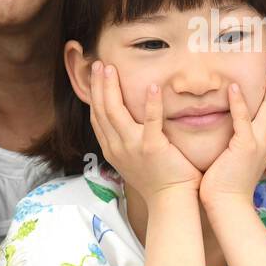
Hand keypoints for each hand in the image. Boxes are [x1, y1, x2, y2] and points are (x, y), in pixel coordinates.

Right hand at [89, 60, 201, 199]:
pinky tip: (153, 86)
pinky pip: (150, 121)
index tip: (96, 74)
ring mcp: (132, 147)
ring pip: (115, 112)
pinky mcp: (152, 148)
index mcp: (112, 149)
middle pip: (101, 110)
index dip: (95, 94)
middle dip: (99, 85)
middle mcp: (117, 147)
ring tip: (113, 68)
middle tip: (99, 63)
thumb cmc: (157, 180)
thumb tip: (127, 125)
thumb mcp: (133, 160)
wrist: (170, 202)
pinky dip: (151, 103)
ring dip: (112, 88)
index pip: (97, 117)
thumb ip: (127, 141)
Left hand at [200, 60, 265, 206]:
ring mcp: (258, 144)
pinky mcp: (244, 148)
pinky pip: (243, 120)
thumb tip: (232, 133)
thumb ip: (239, 144)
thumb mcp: (238, 160)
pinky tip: (234, 87)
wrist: (228, 206)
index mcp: (265, 145)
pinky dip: (239, 103)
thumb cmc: (226, 186)